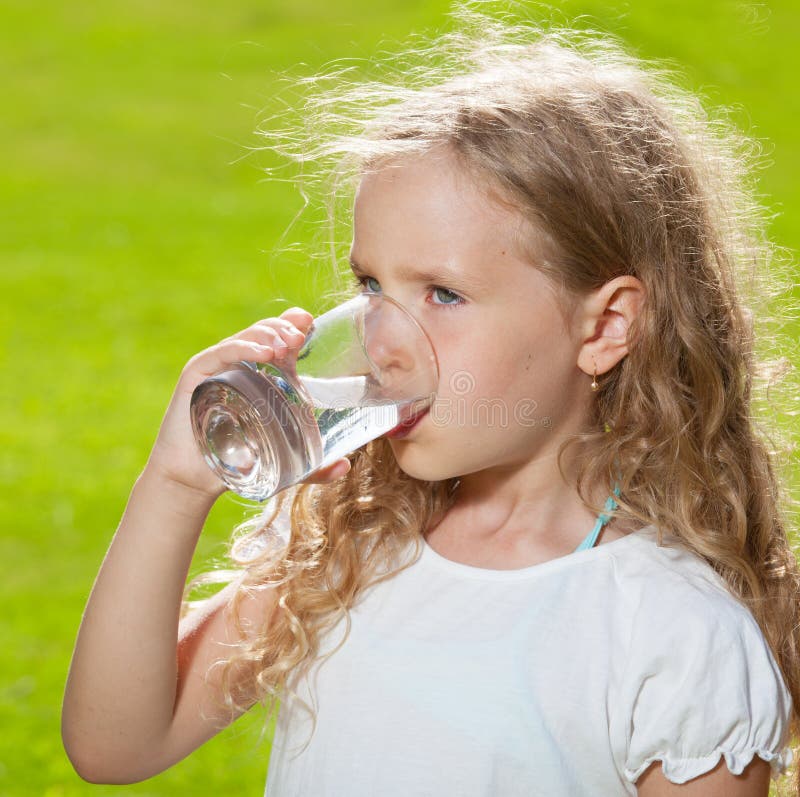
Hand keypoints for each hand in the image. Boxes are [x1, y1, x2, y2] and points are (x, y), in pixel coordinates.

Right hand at [146, 307, 351, 498]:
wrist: (194, 481)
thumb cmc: (238, 464)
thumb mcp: (285, 463)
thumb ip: (315, 466)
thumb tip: (345, 465)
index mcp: (258, 374)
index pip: (277, 339)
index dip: (294, 325)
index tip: (312, 324)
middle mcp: (238, 364)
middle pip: (264, 333)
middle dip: (286, 329)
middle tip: (303, 336)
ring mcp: (217, 367)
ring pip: (246, 338)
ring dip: (269, 334)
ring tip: (288, 343)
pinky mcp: (196, 374)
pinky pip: (222, 353)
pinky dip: (243, 347)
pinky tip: (263, 352)